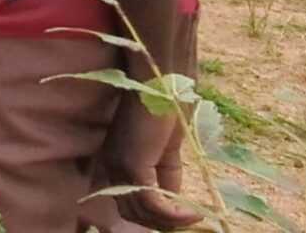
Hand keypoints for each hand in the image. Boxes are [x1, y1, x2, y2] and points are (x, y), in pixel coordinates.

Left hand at [100, 94, 201, 230]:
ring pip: (142, 211)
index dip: (152, 216)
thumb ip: (165, 177)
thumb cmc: (166, 111)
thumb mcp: (166, 152)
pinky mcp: (133, 166)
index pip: (126, 202)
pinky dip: (174, 214)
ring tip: (195, 216)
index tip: (178, 218)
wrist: (163, 85)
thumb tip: (174, 203)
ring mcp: (118, 167)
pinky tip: (194, 212)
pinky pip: (153, 203)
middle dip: (161, 221)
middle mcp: (110, 167)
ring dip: (171, 220)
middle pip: (132, 211)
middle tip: (188, 220)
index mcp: (114, 162)